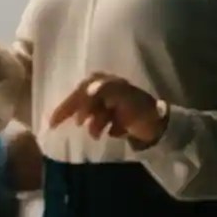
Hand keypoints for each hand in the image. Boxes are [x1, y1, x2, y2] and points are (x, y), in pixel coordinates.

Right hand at [48, 73, 167, 147]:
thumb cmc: (140, 112)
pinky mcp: (118, 115)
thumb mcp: (123, 98)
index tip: (54, 121)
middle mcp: (107, 89)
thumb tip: (86, 90)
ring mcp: (112, 102)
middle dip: (75, 113)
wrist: (162, 128)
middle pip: (82, 100)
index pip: (79, 92)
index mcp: (106, 82)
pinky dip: (101, 126)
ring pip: (92, 112)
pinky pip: (101, 120)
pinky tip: (110, 132)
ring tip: (97, 134)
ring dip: (92, 123)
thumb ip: (103, 90)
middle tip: (59, 126)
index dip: (66, 105)